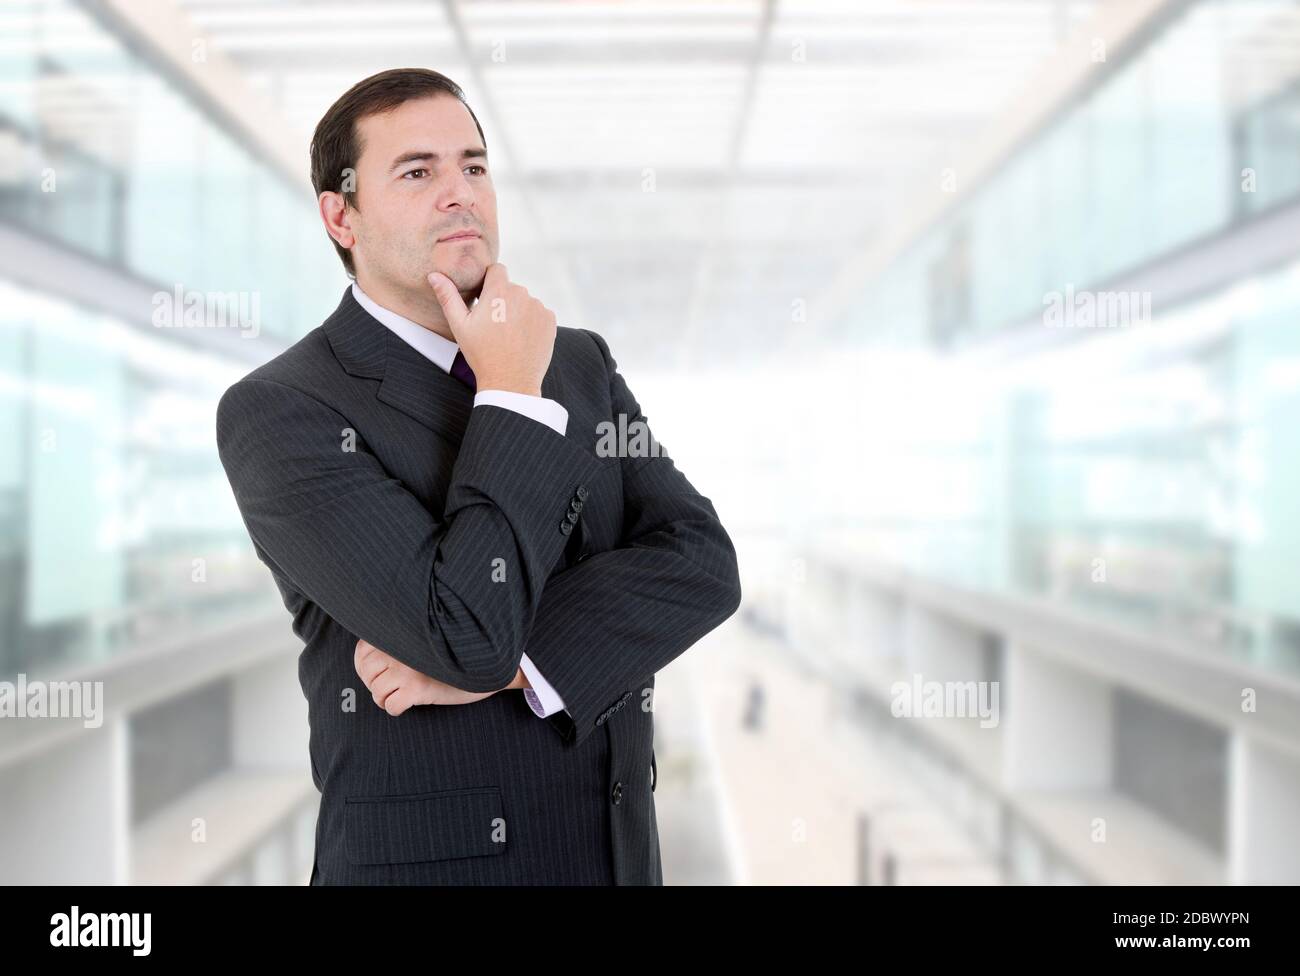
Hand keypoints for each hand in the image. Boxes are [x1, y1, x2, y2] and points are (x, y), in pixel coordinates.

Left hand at [354, 638, 518, 714]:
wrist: (487, 664)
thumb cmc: (455, 651)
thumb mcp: (425, 639)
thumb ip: (401, 641)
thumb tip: (369, 653)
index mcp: (401, 635)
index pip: (362, 650)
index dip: (363, 664)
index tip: (375, 671)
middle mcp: (402, 650)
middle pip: (366, 671)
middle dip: (372, 683)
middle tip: (387, 687)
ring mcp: (409, 670)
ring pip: (376, 690)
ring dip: (383, 698)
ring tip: (397, 696)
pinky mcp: (419, 689)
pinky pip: (392, 705)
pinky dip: (395, 709)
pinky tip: (407, 704)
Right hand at [427, 263, 554, 396]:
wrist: (510, 382)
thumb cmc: (482, 354)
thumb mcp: (460, 325)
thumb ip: (448, 296)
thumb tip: (434, 275)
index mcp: (498, 291)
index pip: (497, 270)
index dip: (489, 282)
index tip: (485, 299)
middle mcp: (522, 293)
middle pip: (511, 288)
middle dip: (503, 300)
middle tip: (494, 325)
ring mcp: (538, 307)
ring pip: (525, 301)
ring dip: (518, 311)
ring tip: (508, 335)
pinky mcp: (550, 320)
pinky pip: (539, 313)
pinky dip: (532, 322)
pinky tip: (522, 339)